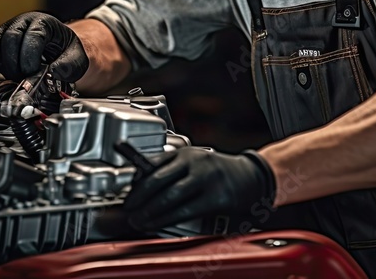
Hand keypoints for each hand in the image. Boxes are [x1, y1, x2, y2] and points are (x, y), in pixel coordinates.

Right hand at [0, 12, 87, 81]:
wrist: (58, 51)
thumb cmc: (66, 52)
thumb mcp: (77, 59)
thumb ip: (70, 66)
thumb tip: (55, 72)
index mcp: (44, 22)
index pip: (33, 35)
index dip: (30, 57)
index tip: (33, 72)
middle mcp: (23, 23)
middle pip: (10, 38)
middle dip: (16, 64)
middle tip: (25, 78)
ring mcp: (7, 31)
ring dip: (4, 67)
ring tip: (18, 78)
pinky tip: (9, 75)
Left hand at [122, 147, 276, 230]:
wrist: (250, 177)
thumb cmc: (216, 172)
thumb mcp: (192, 162)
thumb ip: (169, 169)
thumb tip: (138, 184)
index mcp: (185, 152)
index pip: (153, 163)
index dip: (135, 180)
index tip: (125, 193)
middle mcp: (194, 162)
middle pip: (158, 180)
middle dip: (139, 197)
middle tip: (128, 208)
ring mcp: (206, 179)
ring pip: (170, 197)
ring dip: (149, 212)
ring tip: (138, 220)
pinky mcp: (216, 197)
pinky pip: (185, 211)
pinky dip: (166, 219)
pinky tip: (156, 223)